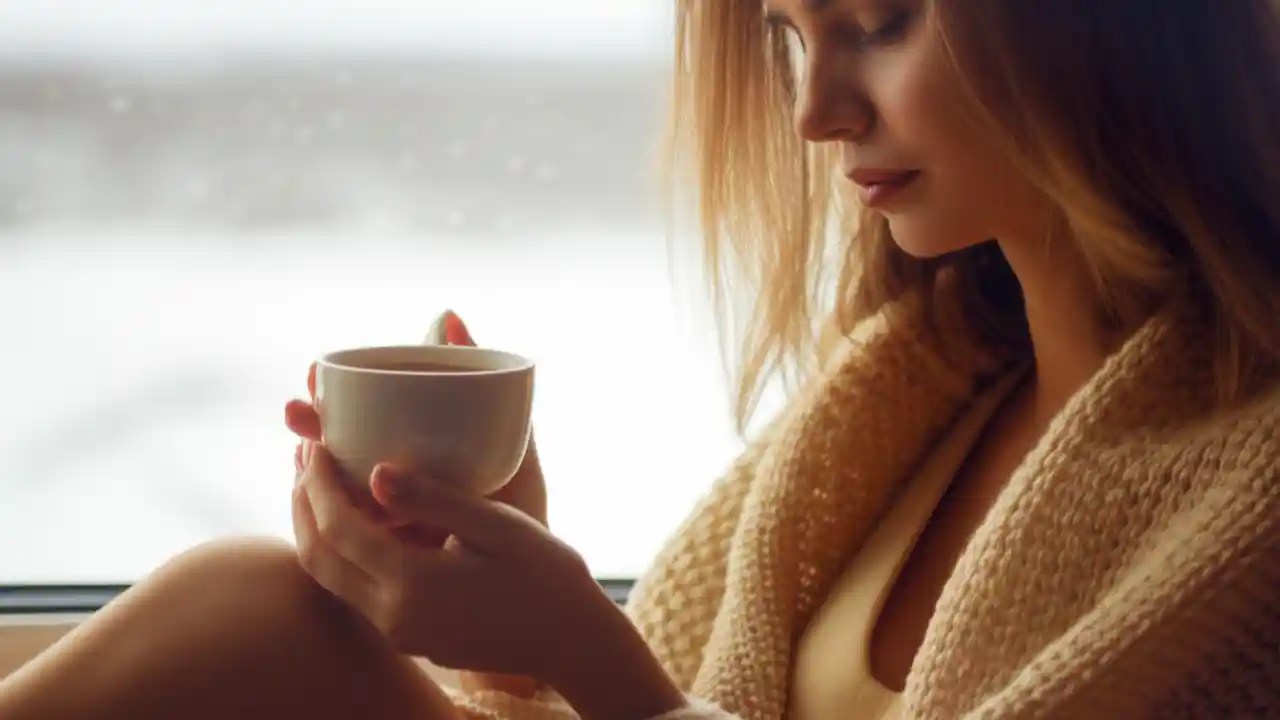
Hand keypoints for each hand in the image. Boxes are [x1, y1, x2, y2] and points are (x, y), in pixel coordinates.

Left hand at [291, 443, 607, 681]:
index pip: (338, 528)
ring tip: (323, 484)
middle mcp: (394, 617)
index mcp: (412, 584)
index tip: (315, 444)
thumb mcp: (496, 525)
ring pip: (333, 580)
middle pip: (318, 559)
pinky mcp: (411, 639)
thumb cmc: (545, 575)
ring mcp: (400, 634)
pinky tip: (365, 521)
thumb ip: (433, 500)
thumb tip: (376, 473)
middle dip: (303, 505)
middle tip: (305, 458)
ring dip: (318, 530)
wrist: (572, 640)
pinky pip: (359, 593)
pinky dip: (346, 553)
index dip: (318, 483)